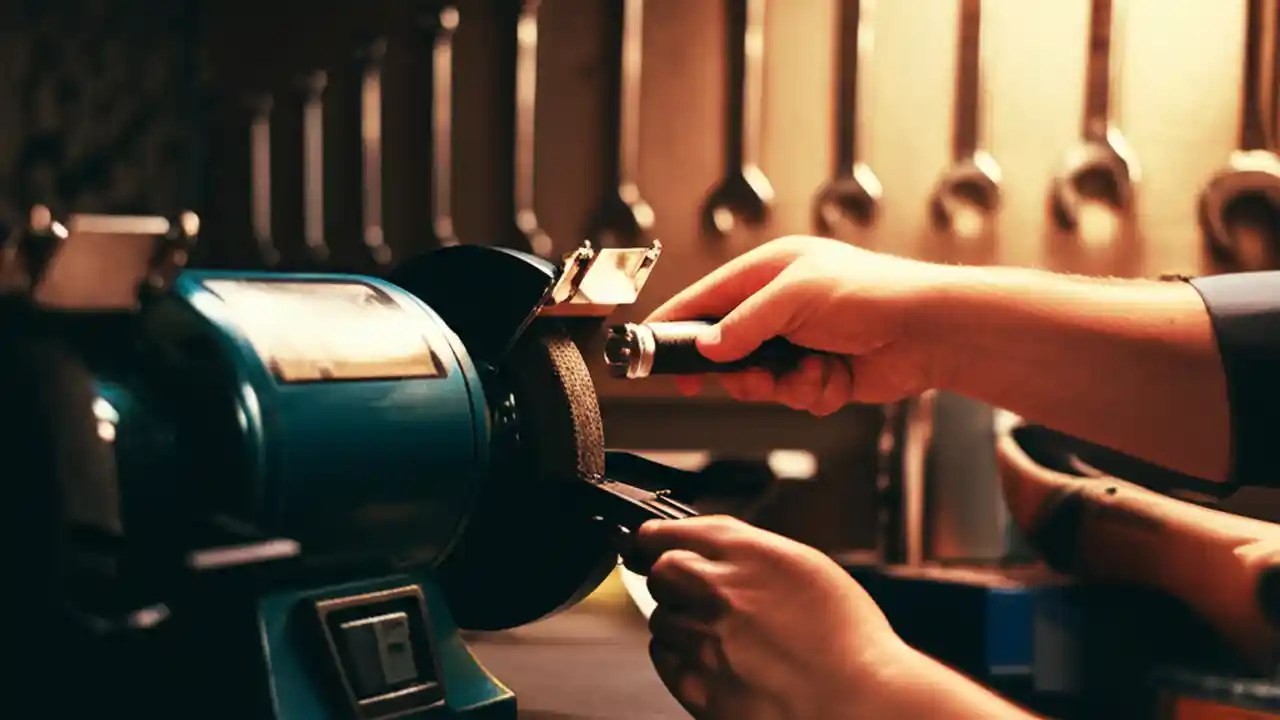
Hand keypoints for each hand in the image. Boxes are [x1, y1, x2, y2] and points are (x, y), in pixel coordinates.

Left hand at [625, 515, 909, 718]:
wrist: (860, 702)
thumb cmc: (849, 642)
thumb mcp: (807, 569)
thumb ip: (754, 553)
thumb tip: (717, 548)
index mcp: (749, 555)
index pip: (673, 531)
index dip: (654, 536)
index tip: (648, 541)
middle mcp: (719, 592)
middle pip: (660, 572)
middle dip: (670, 579)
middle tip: (693, 592)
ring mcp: (704, 640)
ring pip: (661, 618)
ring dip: (680, 619)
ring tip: (721, 635)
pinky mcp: (698, 685)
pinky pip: (665, 658)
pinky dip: (678, 655)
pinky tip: (712, 659)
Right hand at [645, 235, 960, 412]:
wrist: (928, 332)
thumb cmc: (874, 294)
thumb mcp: (795, 298)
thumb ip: (744, 324)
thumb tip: (708, 348)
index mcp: (770, 273)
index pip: (707, 298)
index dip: (678, 324)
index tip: (654, 348)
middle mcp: (782, 307)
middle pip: (729, 349)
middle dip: (740, 370)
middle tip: (751, 377)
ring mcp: (801, 342)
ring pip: (760, 380)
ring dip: (782, 384)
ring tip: (808, 372)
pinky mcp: (822, 372)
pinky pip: (794, 395)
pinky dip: (813, 392)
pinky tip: (835, 377)